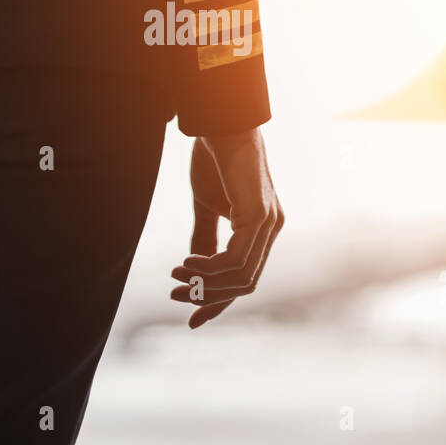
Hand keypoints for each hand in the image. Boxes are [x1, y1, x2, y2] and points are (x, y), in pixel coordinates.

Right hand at [170, 128, 283, 327]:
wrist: (219, 125)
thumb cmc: (214, 161)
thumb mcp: (207, 207)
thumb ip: (205, 238)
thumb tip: (193, 270)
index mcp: (262, 229)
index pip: (245, 278)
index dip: (218, 302)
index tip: (190, 319)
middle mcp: (272, 229)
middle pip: (245, 284)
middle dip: (208, 297)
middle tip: (173, 295)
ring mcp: (269, 223)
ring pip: (242, 276)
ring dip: (204, 283)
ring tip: (175, 274)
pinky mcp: (259, 215)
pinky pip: (236, 259)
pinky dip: (209, 268)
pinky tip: (186, 263)